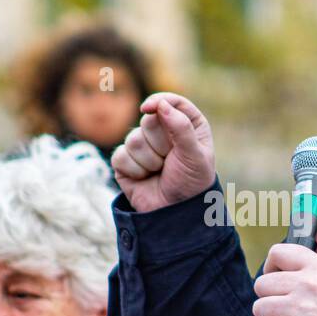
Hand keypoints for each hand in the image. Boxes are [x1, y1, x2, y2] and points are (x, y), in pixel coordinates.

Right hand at [111, 93, 215, 211]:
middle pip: (149, 119)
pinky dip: (134, 169)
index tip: (149, 108)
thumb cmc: (191, 183)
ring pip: (133, 139)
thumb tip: (161, 104)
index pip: (171, 101)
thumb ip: (181, 127)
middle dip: (159, 143)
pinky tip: (145, 178)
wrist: (175, 214)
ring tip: (160, 171)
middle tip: (170, 160)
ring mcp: (143, 145)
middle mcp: (164, 131)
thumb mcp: (195, 155)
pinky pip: (121, 155)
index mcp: (187, 124)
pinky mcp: (126, 161)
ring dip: (149, 160)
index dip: (159, 101)